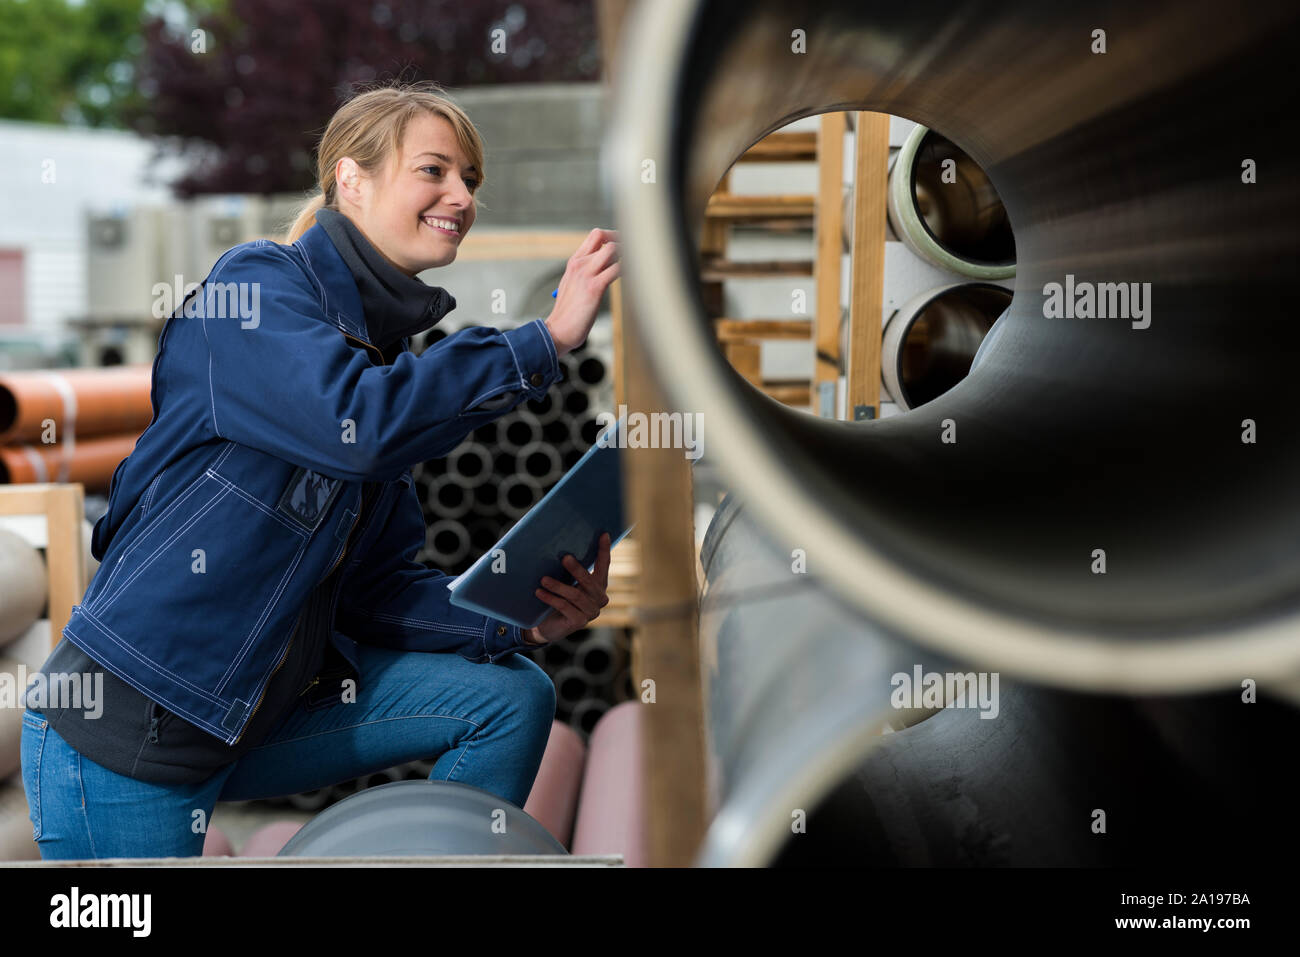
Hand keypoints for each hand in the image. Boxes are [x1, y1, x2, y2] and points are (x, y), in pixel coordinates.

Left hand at [526, 533, 611, 643]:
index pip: (604, 565)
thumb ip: (568, 570)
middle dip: (577, 569)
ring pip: (576, 596)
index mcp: (599, 585)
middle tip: (564, 558)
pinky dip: (552, 599)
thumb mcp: (565, 582)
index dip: (603, 550)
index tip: (603, 534)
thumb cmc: (558, 599)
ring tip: (543, 579)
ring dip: (558, 586)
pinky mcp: (579, 622)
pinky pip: (565, 607)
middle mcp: (599, 598)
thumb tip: (558, 547)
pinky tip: (540, 592)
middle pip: (590, 582)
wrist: (547, 626)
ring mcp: (591, 612)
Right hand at [544, 228, 619, 355]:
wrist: (558, 331)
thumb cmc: (568, 313)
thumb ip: (586, 272)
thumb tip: (608, 266)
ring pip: (612, 250)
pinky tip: (630, 278)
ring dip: (625, 256)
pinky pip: (617, 269)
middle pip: (604, 236)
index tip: (624, 247)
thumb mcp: (573, 285)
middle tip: (633, 254)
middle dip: (622, 242)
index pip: (596, 235)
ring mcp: (586, 274)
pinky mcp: (594, 287)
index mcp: (574, 262)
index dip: (613, 236)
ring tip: (631, 268)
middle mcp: (579, 264)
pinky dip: (627, 270)